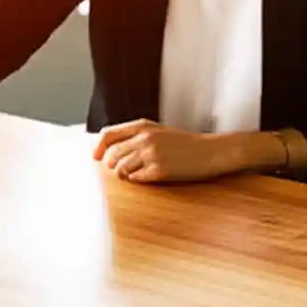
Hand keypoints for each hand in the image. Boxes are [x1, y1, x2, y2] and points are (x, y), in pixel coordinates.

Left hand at [91, 120, 233, 182]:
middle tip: (119, 169)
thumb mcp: (158, 130)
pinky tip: (146, 177)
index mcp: (143, 126)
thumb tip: (107, 147)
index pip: (108, 135)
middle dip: (111, 164)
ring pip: (121, 168)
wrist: (211, 151)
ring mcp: (152, 155)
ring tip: (134, 173)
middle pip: (111, 154)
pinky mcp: (160, 171)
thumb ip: (134, 134)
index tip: (95, 157)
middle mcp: (144, 139)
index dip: (98, 147)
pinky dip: (137, 180)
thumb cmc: (184, 142)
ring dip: (123, 174)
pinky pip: (136, 179)